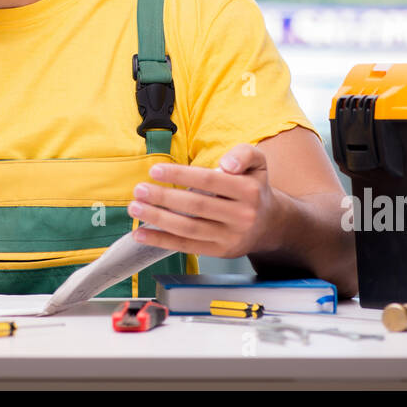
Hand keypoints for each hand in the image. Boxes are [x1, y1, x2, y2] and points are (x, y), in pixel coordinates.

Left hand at [126, 143, 283, 259]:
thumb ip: (243, 154)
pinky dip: (161, 241)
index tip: (155, 170)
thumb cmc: (255, 188)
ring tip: (136, 208)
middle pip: (196, 206)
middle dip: (163, 198)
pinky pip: (186, 246)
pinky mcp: (220, 252)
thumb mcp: (257, 164)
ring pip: (189, 228)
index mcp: (248, 191)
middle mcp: (241, 215)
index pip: (209, 180)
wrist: (270, 224)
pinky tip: (142, 234)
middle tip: (139, 190)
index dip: (180, 175)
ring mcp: (230, 237)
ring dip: (158, 219)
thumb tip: (226, 164)